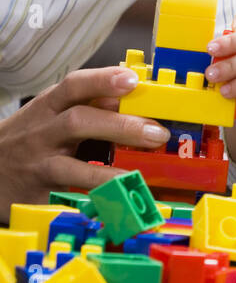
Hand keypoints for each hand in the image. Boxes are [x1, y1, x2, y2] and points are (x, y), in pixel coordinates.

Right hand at [0, 66, 172, 222]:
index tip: (133, 80)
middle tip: (157, 133)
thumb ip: (88, 104)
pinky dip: (90, 201)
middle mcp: (42, 132)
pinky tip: (115, 202)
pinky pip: (65, 198)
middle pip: (78, 121)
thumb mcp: (51, 113)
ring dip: (108, 171)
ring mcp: (39, 164)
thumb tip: (133, 95)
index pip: (75, 85)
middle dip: (121, 125)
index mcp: (49, 106)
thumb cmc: (31, 138)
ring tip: (138, 175)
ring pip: (71, 165)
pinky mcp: (38, 194)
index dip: (104, 80)